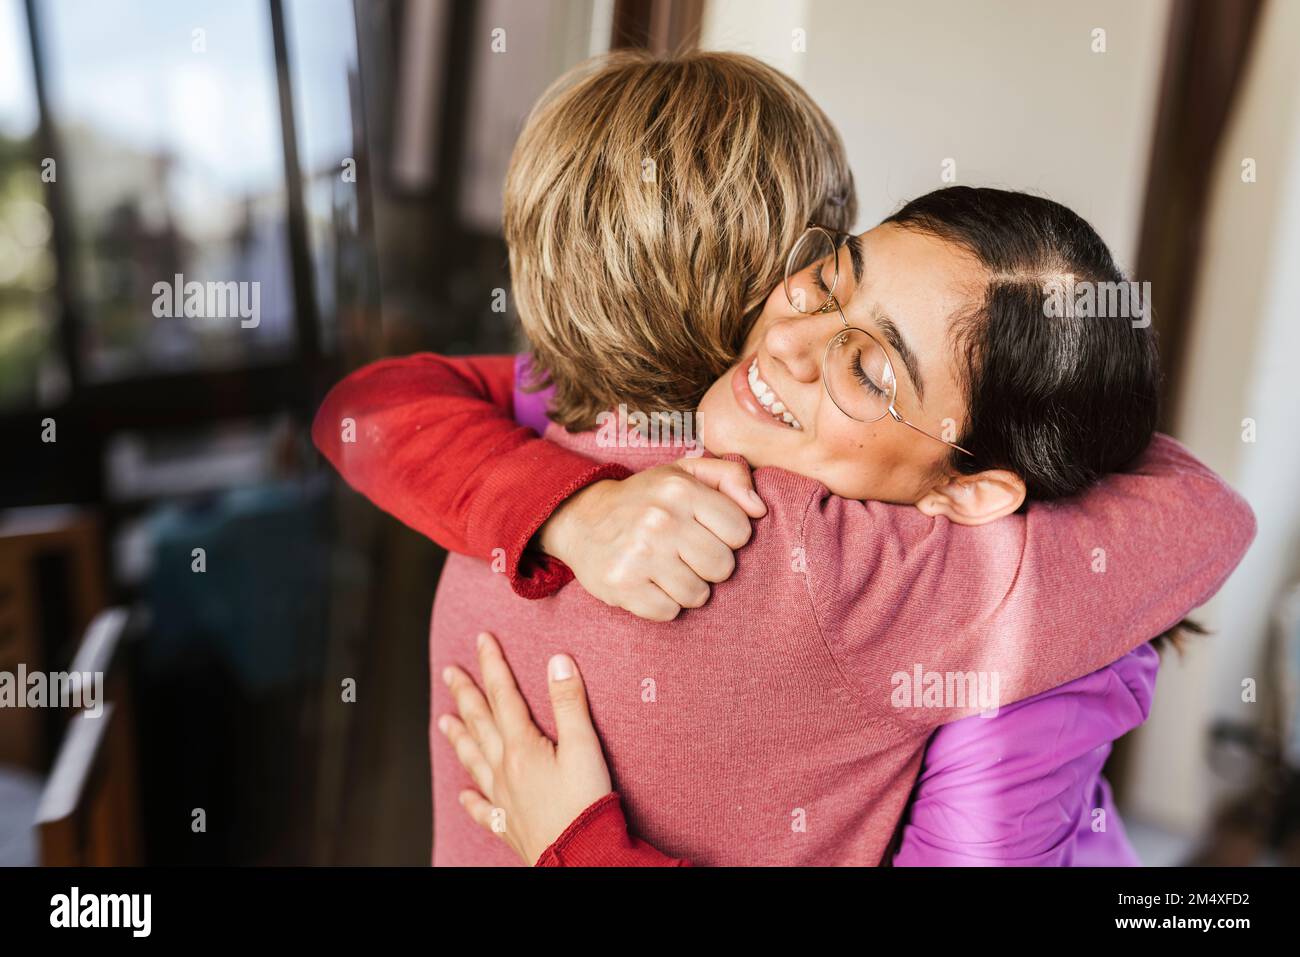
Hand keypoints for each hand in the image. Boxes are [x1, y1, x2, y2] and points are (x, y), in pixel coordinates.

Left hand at [438, 631, 611, 864]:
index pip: (503, 695)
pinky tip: (463, 795)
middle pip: (480, 723)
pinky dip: (471, 799)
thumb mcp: (585, 746)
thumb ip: (569, 703)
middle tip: (449, 672)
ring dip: (458, 737)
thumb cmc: (586, 802)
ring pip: (474, 760)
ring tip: (444, 720)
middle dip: (465, 694)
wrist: (580, 855)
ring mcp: (503, 798)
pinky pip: (483, 809)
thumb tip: (557, 661)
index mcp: (522, 746)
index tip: (482, 639)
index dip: (492, 664)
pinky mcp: (509, 824)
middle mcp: (505, 769)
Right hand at [537, 457, 765, 620]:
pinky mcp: (622, 586)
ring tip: (667, 570)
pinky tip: (649, 584)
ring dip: (688, 588)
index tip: (705, 532)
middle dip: (709, 566)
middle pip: (722, 567)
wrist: (580, 518)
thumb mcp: (683, 473)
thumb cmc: (644, 498)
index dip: (727, 537)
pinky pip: (668, 612)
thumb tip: (759, 509)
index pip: (740, 531)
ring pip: (698, 594)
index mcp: (680, 489)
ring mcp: (639, 554)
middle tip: (685, 555)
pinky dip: (663, 604)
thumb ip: (730, 476)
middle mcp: (660, 519)